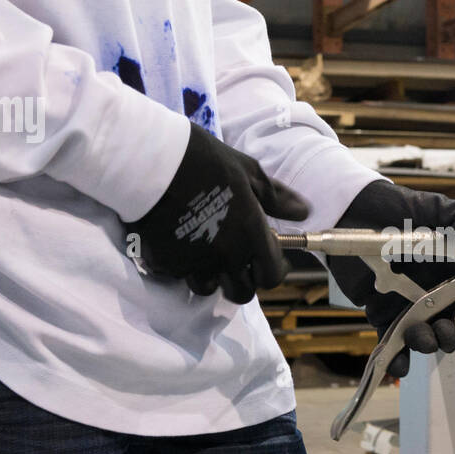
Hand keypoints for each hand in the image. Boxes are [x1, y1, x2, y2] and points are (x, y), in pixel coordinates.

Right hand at [129, 122, 308, 301]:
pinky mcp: (164, 263)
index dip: (272, 270)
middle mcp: (225, 256)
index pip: (272, 276)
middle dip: (242, 280)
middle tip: (237, 260)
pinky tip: (179, 242)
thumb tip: (303, 212)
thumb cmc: (205, 160)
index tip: (268, 260)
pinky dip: (182, 265)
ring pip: (208, 288)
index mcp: (250, 235)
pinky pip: (179, 275)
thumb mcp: (248, 172)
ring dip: (211, 277)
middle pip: (242, 293)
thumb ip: (277, 198)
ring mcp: (193, 263)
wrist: (150, 160)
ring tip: (206, 252)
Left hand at [327, 181, 454, 377]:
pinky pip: (393, 343)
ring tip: (424, 337)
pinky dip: (397, 359)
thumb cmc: (398, 208)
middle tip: (450, 330)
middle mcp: (439, 290)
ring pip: (429, 335)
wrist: (353, 211)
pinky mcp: (383, 313)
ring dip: (430, 344)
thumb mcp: (438, 208)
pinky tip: (399, 364)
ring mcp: (411, 305)